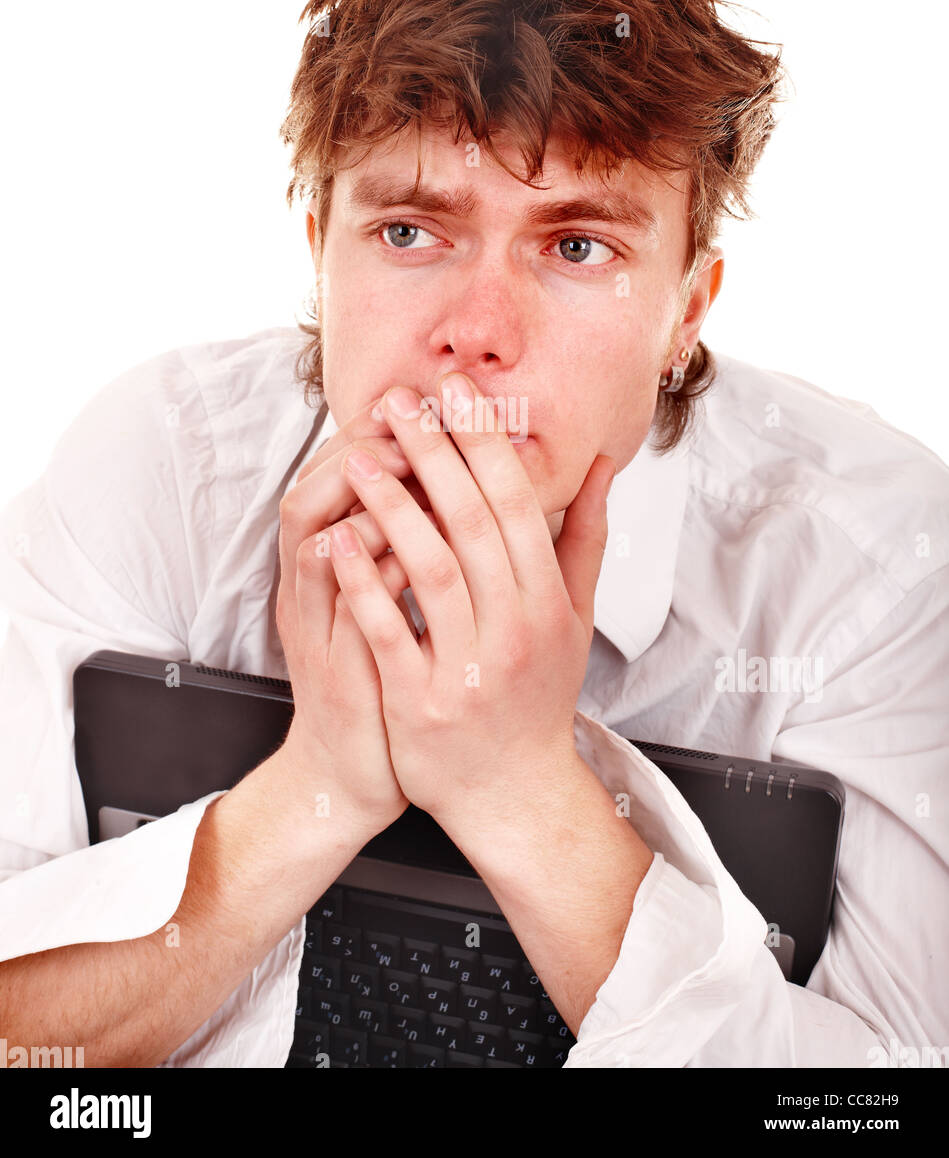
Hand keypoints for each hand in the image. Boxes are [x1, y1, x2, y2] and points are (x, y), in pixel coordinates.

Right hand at [274, 393, 438, 833]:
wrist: (353, 777)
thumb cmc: (386, 686)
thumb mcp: (395, 610)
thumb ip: (417, 549)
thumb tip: (462, 487)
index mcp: (331, 569)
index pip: (336, 479)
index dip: (371, 434)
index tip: (418, 404)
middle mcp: (311, 590)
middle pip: (313, 492)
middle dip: (361, 447)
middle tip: (408, 413)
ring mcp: (314, 630)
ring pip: (315, 542)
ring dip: (361, 501)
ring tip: (405, 462)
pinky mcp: (332, 673)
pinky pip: (341, 611)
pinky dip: (367, 575)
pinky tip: (404, 548)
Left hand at [323, 373, 615, 832]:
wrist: (513, 792)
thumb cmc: (537, 694)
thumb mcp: (574, 617)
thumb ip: (584, 536)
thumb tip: (600, 463)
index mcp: (549, 602)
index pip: (518, 504)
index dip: (485, 443)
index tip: (456, 392)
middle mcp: (516, 630)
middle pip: (473, 524)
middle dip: (435, 455)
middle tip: (400, 402)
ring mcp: (469, 668)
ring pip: (431, 570)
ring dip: (395, 508)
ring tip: (361, 457)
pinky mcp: (422, 703)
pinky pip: (389, 632)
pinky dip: (363, 583)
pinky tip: (336, 540)